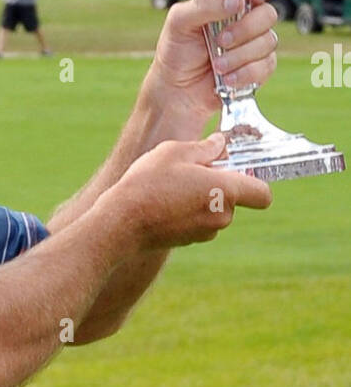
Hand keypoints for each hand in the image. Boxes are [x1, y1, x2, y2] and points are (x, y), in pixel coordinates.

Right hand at [110, 131, 271, 251]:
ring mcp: (205, 232)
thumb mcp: (175, 152)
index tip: (238, 171)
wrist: (122, 222)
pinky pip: (197, 222)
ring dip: (202, 199)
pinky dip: (188, 212)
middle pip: (235, 199)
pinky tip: (163, 202)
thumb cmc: (149, 183)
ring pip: (214, 211)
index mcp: (226, 190)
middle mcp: (222, 216)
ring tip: (171, 186)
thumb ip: (205, 148)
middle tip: (190, 170)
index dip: (256, 183)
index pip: (263, 194)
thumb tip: (220, 145)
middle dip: (218, 185)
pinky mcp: (189, 241)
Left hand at [146, 0, 279, 126]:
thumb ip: (205, 5)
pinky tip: (227, 78)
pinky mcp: (258, 68)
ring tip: (217, 65)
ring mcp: (254, 43)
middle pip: (268, 13)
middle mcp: (246, 19)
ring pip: (268, 41)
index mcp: (229, 0)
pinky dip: (245, 73)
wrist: (176, 91)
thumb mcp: (179, 21)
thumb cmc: (176, 52)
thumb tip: (236, 0)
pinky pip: (266, 65)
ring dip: (240, 55)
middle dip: (245, 29)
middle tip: (221, 40)